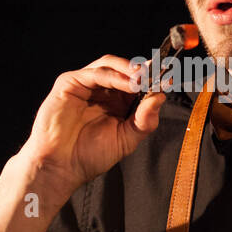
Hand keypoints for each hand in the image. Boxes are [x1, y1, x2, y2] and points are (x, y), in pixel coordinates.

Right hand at [22, 54, 167, 203]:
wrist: (62, 166)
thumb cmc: (89, 156)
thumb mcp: (127, 139)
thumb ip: (144, 120)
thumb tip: (160, 97)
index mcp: (116, 102)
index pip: (136, 83)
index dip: (152, 79)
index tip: (169, 79)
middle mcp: (101, 91)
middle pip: (124, 69)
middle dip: (143, 70)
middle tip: (158, 73)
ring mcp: (85, 85)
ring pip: (109, 65)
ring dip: (129, 70)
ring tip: (143, 78)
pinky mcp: (69, 84)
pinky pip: (94, 73)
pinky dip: (114, 75)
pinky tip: (128, 84)